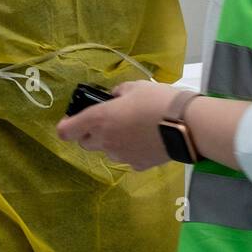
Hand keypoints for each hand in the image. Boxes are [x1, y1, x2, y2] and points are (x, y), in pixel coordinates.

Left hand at [55, 80, 179, 170]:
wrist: (186, 125)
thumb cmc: (158, 101)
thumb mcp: (135, 87)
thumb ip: (118, 92)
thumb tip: (114, 97)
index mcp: (99, 119)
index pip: (67, 130)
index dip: (66, 125)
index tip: (71, 120)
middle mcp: (106, 140)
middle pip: (85, 143)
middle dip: (89, 133)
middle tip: (105, 121)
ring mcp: (121, 155)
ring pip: (107, 151)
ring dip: (111, 141)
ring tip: (131, 129)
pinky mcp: (137, 165)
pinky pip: (126, 157)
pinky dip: (130, 150)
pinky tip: (144, 139)